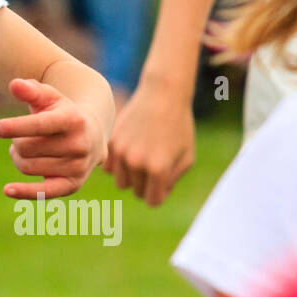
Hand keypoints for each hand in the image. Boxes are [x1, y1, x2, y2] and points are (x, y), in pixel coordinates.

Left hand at [0, 78, 104, 198]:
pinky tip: (8, 190)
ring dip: (18, 158)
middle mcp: (79, 145)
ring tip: (27, 149)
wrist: (92, 134)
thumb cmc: (62, 112)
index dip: (17, 126)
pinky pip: (44, 192)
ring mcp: (77, 166)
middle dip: (16, 141)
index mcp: (73, 120)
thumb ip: (31, 89)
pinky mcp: (72, 184)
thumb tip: (14, 84)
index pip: (40, 125)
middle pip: (26, 148)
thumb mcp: (49, 97)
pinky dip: (25, 192)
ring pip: (28, 166)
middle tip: (21, 137)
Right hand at [104, 81, 194, 205]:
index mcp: (158, 169)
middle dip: (146, 184)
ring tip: (142, 158)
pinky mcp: (111, 142)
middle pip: (136, 192)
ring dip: (131, 176)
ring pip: (121, 182)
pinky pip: (109, 168)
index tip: (164, 182)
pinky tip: (129, 151)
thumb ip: (172, 182)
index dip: (159, 194)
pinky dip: (117, 165)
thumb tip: (153, 194)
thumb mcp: (187, 158)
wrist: (162, 95)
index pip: (153, 201)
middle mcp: (136, 163)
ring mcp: (121, 152)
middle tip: (155, 165)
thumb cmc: (180, 127)